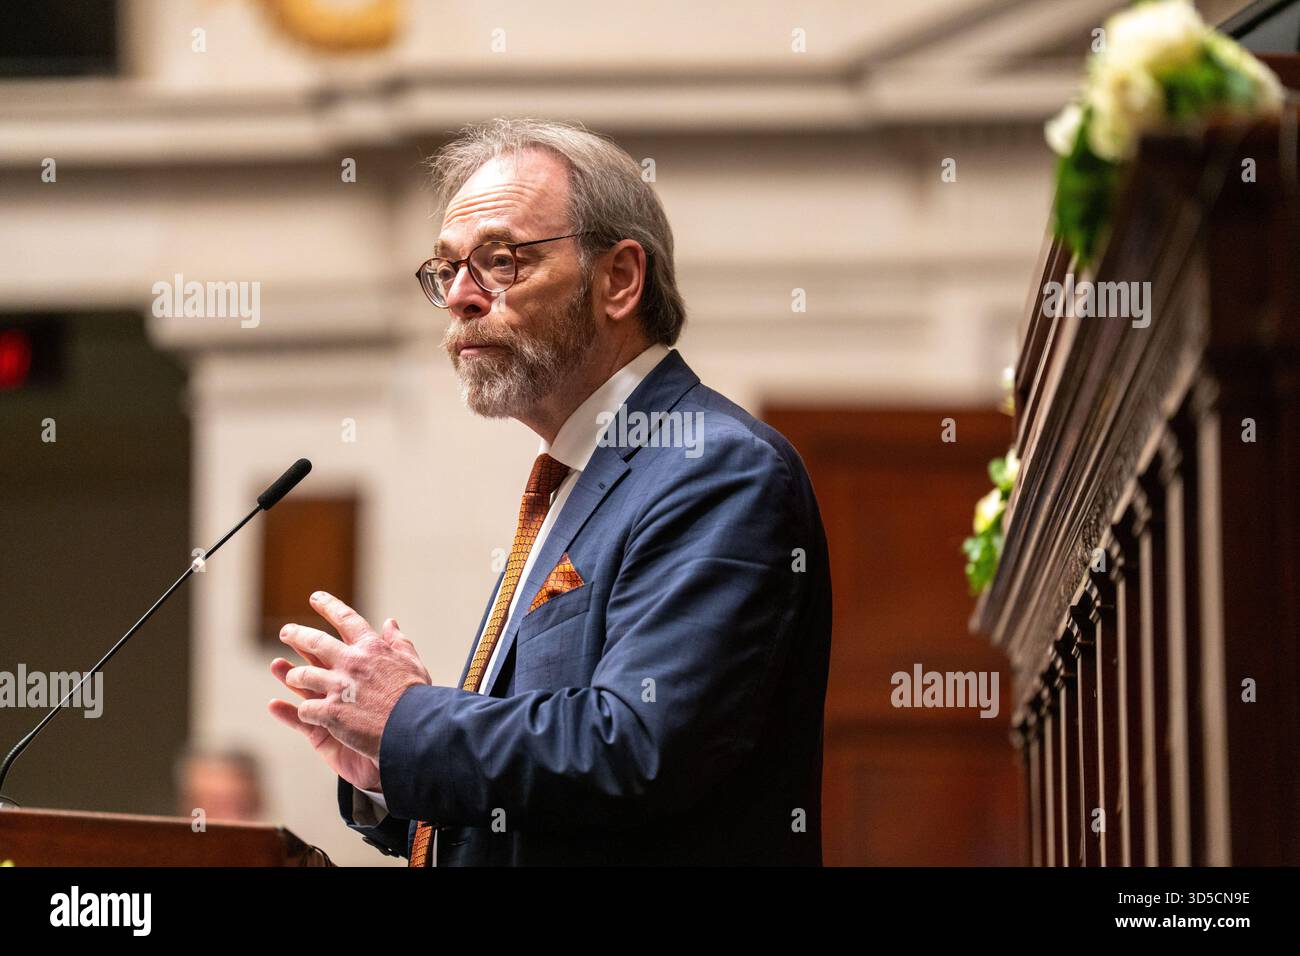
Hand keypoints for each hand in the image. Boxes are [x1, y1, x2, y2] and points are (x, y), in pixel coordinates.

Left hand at [268, 591, 431, 782]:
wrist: (416, 730)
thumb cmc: (417, 699)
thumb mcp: (412, 663)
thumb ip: (399, 642)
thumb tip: (390, 622)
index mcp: (371, 649)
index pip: (346, 620)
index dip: (329, 606)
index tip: (315, 598)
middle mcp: (351, 663)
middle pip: (315, 642)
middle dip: (297, 635)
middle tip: (286, 632)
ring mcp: (338, 688)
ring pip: (302, 676)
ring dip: (294, 675)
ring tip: (289, 675)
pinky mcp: (330, 713)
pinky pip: (306, 708)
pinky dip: (304, 710)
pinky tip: (307, 713)